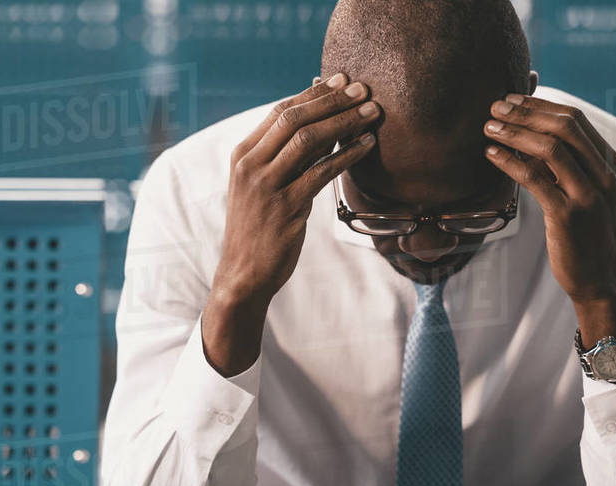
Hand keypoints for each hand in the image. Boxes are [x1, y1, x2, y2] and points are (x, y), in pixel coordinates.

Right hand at [214, 72, 380, 306]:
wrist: (244, 274)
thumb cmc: (259, 230)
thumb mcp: (261, 187)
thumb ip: (282, 159)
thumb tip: (321, 128)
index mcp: (242, 155)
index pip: (280, 111)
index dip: (313, 94)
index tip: (341, 81)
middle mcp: (251, 165)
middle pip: (295, 119)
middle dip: (332, 101)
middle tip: (363, 90)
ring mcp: (267, 186)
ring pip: (309, 140)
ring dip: (345, 123)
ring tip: (372, 113)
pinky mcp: (286, 208)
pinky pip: (322, 172)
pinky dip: (347, 155)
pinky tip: (367, 145)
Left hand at [482, 94, 615, 332]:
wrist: (600, 281)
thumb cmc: (586, 236)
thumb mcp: (587, 194)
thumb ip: (570, 166)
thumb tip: (534, 136)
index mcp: (610, 163)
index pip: (575, 119)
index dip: (541, 105)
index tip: (513, 99)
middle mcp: (604, 174)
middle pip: (564, 126)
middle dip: (526, 111)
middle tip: (495, 106)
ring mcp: (588, 194)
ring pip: (550, 148)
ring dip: (514, 132)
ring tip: (488, 127)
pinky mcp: (568, 215)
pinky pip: (535, 179)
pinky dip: (510, 162)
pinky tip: (491, 155)